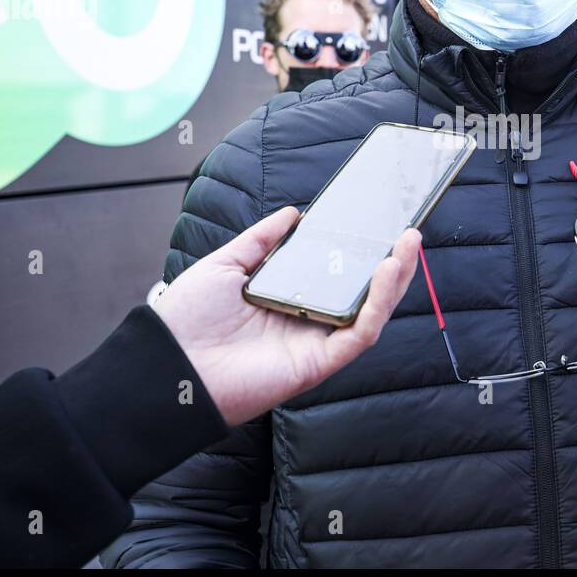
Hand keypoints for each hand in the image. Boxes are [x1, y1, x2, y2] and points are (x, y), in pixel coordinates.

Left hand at [153, 206, 420, 425]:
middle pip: (363, 293)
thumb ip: (262, 239)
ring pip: (371, 312)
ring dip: (396, 279)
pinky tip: (386, 271)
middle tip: (408, 232)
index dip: (362, 252)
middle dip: (392, 263)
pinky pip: (359, 334)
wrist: (168, 360)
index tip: (380, 223)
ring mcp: (315, 343)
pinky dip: (378, 304)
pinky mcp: (318, 362)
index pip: (337, 275)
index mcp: (288, 299)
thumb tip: (294, 214)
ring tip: (408, 244)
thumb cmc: (188, 318)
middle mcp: (308, 322)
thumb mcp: (226, 263)